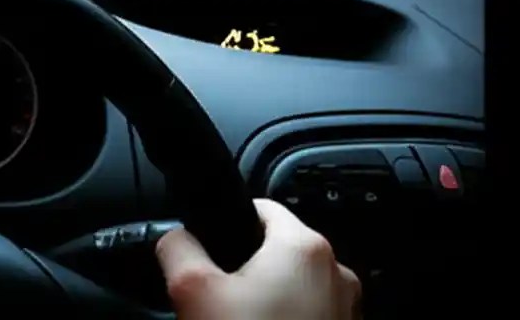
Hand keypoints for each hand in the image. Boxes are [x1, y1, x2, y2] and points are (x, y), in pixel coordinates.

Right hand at [156, 199, 361, 319]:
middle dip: (244, 273)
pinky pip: (307, 316)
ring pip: (291, 289)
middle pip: (274, 252)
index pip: (259, 209)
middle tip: (218, 303)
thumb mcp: (192, 290)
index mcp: (303, 247)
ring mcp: (346, 310)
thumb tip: (173, 237)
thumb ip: (177, 248)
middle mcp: (336, 273)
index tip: (208, 254)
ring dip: (265, 302)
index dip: (225, 227)